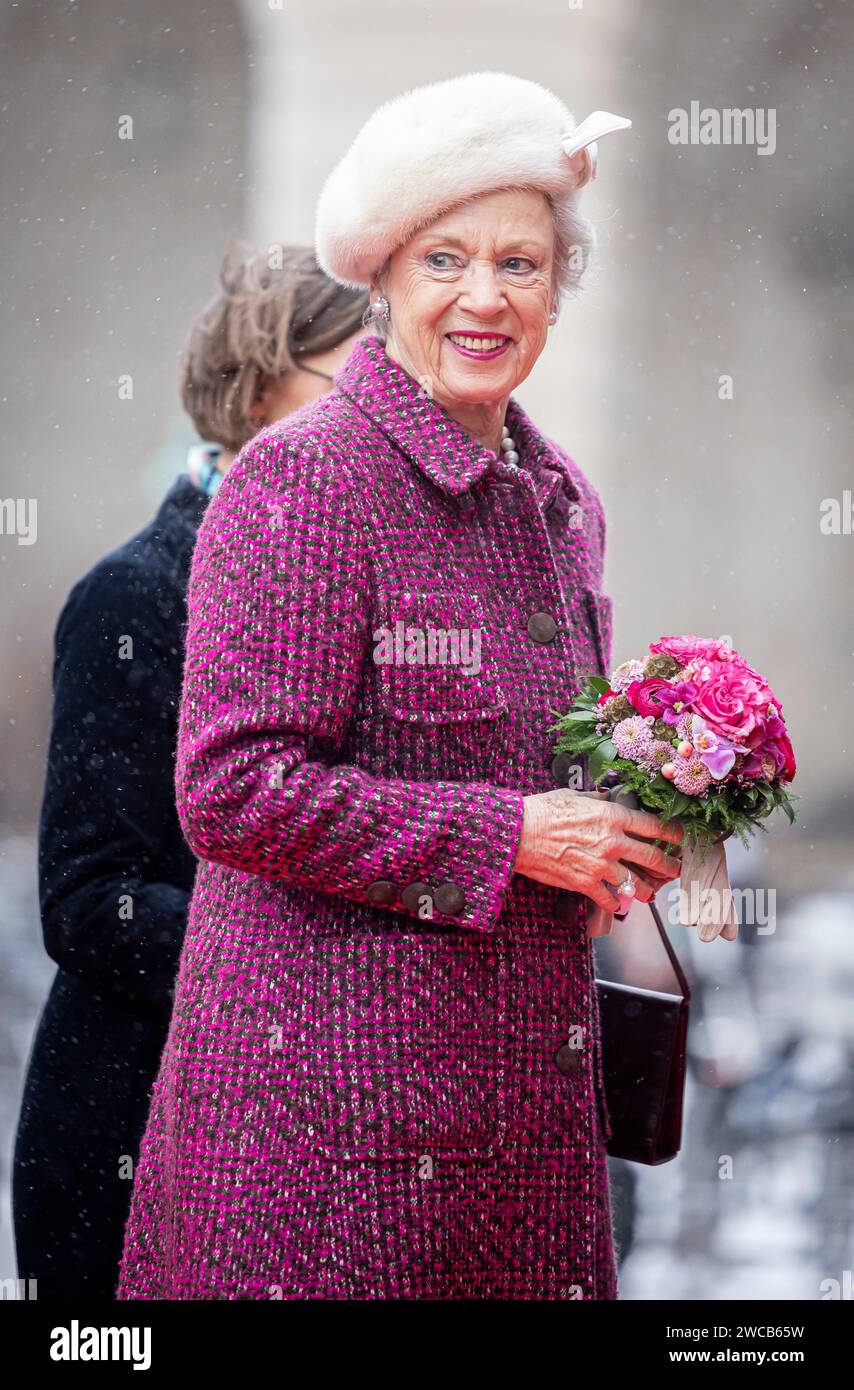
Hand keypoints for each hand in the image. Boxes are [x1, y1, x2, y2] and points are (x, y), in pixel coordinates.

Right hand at [513, 787, 683, 913]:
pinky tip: (618, 904)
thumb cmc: (543, 811)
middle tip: (676, 870)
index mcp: (612, 816)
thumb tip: (607, 799)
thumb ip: (597, 801)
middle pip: (653, 858)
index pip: (653, 826)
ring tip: (652, 892)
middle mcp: (612, 842)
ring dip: (647, 889)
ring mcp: (600, 866)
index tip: (679, 838)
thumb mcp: (575, 796)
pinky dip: (615, 904)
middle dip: (670, 866)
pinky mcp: (585, 884)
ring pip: (636, 884)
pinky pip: (610, 900)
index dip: (671, 834)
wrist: (518, 833)